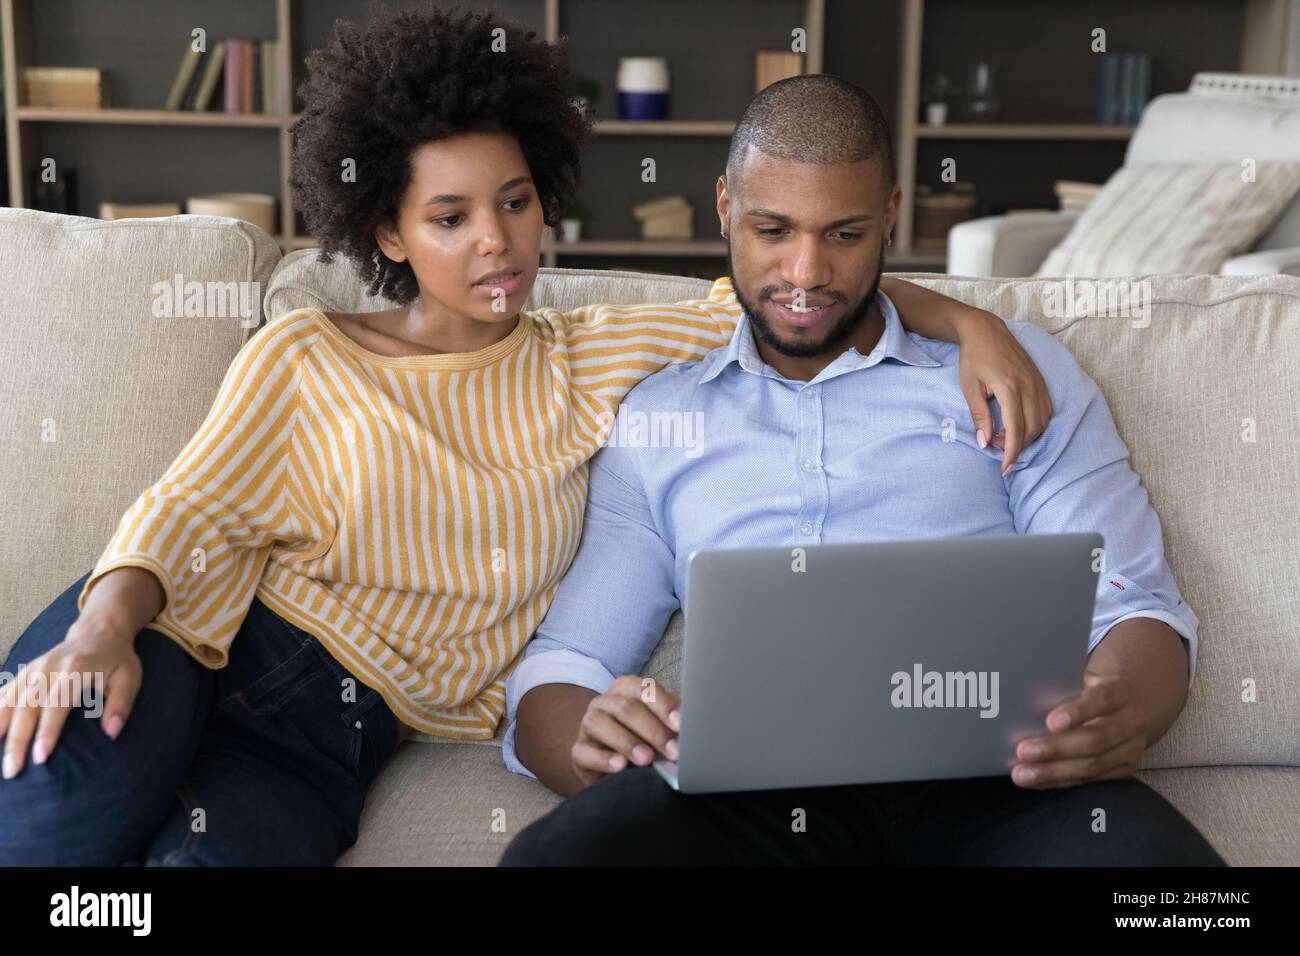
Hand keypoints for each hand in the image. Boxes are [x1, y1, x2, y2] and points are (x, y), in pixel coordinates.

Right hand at [0, 615, 141, 778]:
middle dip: (18, 740)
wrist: (98, 632)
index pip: (57, 703)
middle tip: (13, 770)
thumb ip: (121, 704)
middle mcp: (48, 667)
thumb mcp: (130, 677)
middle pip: (27, 706)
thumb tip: (112, 732)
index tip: (40, 757)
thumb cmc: (117, 660)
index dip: (48, 730)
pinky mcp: (24, 673)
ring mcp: (32, 669)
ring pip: (9, 701)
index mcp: (76, 668)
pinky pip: (3, 693)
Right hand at [570, 675, 680, 787]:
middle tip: (673, 750)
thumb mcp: (662, 728)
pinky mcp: (578, 751)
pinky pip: (584, 752)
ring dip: (627, 741)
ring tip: (647, 759)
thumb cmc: (645, 742)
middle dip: (652, 729)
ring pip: (600, 723)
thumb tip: (697, 720)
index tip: (680, 724)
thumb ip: (674, 721)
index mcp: (626, 689)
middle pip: (625, 707)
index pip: (643, 689)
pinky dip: (603, 759)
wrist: (617, 771)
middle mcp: (604, 702)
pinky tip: (620, 767)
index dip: (663, 705)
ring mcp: (587, 725)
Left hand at [956, 309, 1053, 476]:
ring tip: (1006, 436)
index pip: (1017, 430)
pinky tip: (1019, 425)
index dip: (1012, 453)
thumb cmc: (973, 358)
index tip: (1005, 468)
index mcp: (1010, 388)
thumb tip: (985, 442)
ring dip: (1028, 435)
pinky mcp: (1041, 380)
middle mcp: (1029, 386)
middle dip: (1017, 445)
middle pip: (1033, 429)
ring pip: (1043, 421)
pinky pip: (1046, 409)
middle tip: (996, 446)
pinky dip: (1036, 423)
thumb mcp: (970, 388)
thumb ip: (980, 416)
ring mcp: (1038, 382)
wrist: (986, 330)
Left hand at [1010, 671, 1148, 788]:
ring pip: (1094, 765)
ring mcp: (1131, 748)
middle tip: (1023, 751)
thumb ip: (1064, 687)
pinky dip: (1061, 782)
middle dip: (1056, 748)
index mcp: (1120, 692)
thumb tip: (1022, 700)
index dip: (1077, 712)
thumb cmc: (1095, 687)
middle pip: (1095, 739)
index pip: (1101, 700)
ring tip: (1023, 774)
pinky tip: (1038, 782)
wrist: (1137, 702)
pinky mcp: (1126, 768)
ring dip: (1054, 772)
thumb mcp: (1087, 678)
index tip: (1050, 722)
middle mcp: (1131, 721)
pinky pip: (1092, 779)